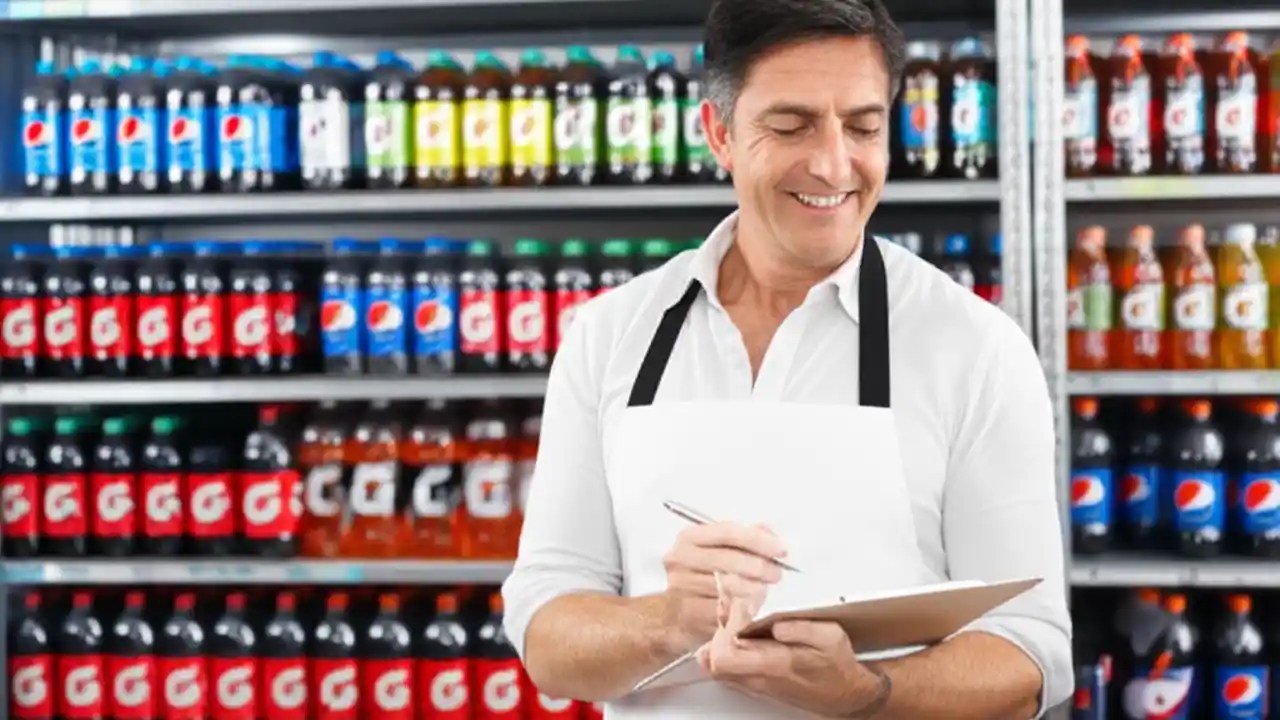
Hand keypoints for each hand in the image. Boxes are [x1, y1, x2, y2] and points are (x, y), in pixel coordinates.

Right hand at [660, 522, 786, 651]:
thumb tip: (769, 531)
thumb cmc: (700, 578)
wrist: (673, 617)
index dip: (758, 540)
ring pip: (729, 586)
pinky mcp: (689, 612)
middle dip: (759, 566)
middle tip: (777, 574)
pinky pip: (725, 609)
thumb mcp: (716, 552)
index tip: (781, 550)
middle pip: (729, 559)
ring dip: (754, 589)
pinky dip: (743, 608)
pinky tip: (750, 607)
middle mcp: (680, 558)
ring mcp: (682, 587)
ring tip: (764, 591)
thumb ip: (742, 539)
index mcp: (689, 537)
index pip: (728, 532)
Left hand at [697, 609, 889, 718]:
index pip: (724, 655)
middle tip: (733, 610)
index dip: (724, 628)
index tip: (738, 608)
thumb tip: (776, 623)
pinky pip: (726, 668)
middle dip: (717, 629)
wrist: (844, 694)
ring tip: (737, 618)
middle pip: (712, 660)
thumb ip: (803, 629)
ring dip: (720, 638)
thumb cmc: (837, 666)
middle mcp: (758, 677)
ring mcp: (753, 682)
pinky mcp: (753, 683)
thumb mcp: (831, 637)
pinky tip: (741, 632)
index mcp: (774, 664)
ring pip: (715, 665)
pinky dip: (725, 647)